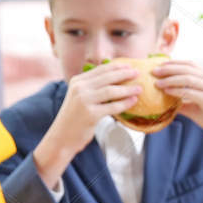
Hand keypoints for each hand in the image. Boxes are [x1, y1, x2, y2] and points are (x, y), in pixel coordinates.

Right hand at [33, 63, 143, 185]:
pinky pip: (112, 107)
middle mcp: (79, 88)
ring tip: (139, 89)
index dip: (116, 67)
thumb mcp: (79, 97)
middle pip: (107, 77)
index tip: (129, 66)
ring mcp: (84, 100)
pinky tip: (133, 101)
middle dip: (124, 74)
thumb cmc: (74, 118)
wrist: (62, 137)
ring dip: (128, 89)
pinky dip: (125, 103)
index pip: (100, 70)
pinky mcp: (90, 114)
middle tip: (138, 73)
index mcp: (77, 81)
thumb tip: (114, 79)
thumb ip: (92, 88)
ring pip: (111, 91)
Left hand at [150, 60, 202, 173]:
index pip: (190, 64)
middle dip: (168, 69)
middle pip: (187, 68)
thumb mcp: (194, 107)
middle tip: (154, 71)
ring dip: (170, 79)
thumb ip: (181, 100)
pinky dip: (177, 91)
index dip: (173, 63)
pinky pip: (190, 92)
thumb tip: (164, 98)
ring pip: (188, 78)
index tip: (159, 65)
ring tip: (157, 82)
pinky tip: (167, 92)